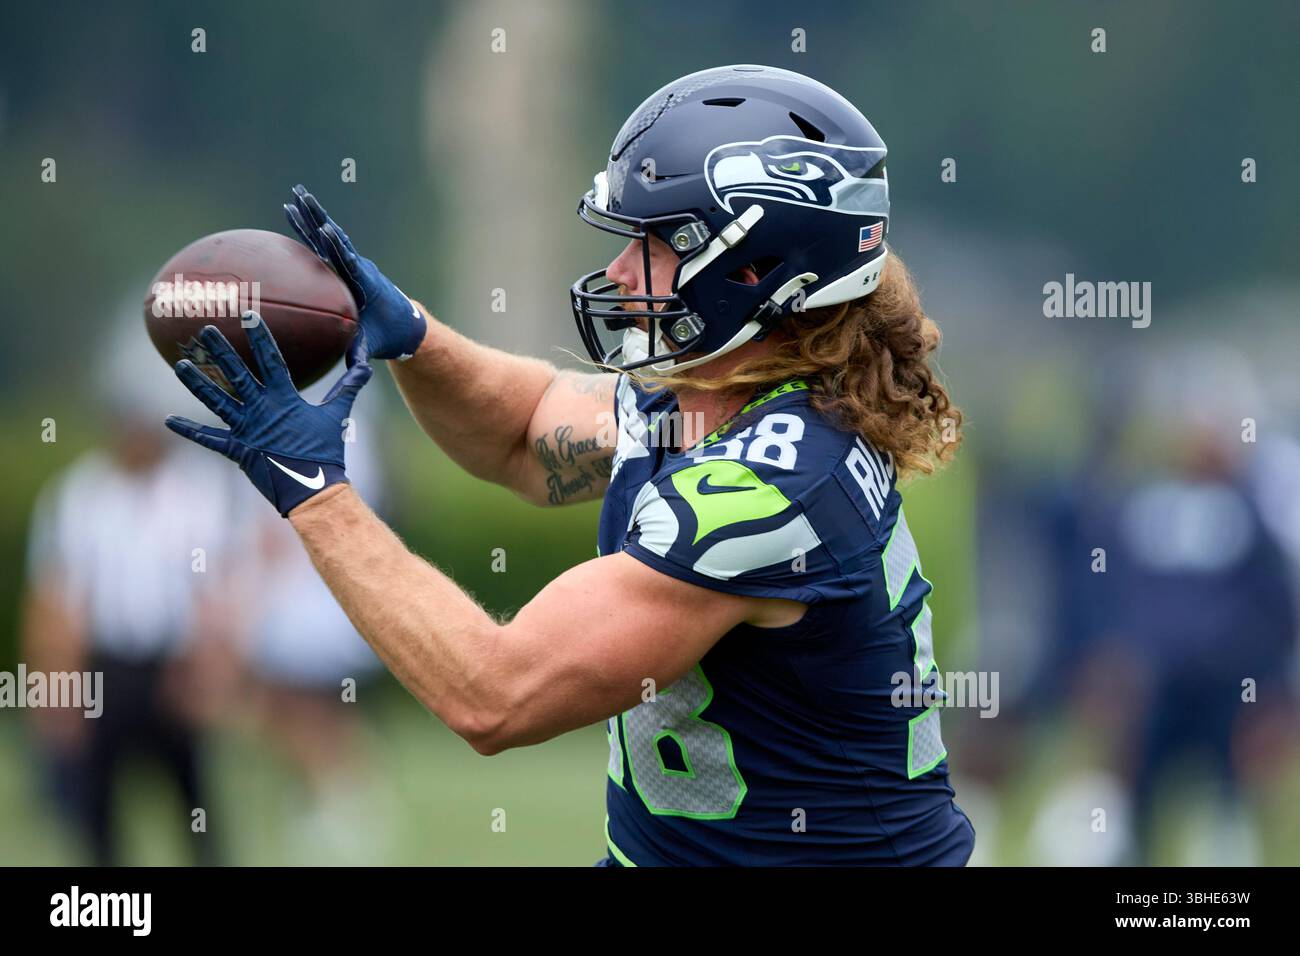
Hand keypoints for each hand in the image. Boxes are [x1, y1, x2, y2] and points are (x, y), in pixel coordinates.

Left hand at [164, 313, 371, 515]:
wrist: (313, 489)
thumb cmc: (326, 452)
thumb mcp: (338, 415)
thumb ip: (348, 387)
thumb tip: (365, 365)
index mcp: (284, 399)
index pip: (271, 361)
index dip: (260, 337)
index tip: (248, 315)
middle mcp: (261, 410)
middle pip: (237, 375)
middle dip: (221, 351)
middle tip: (205, 330)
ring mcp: (247, 430)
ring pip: (217, 401)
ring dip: (197, 383)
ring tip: (181, 365)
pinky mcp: (237, 450)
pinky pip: (209, 438)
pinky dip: (189, 429)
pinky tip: (169, 419)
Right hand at [284, 184, 425, 361]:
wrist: (402, 324)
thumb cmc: (386, 336)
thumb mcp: (372, 345)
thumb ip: (360, 354)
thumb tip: (352, 371)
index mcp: (363, 282)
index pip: (349, 260)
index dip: (338, 246)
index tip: (326, 230)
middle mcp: (357, 266)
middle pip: (335, 238)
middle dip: (319, 217)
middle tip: (302, 197)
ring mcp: (350, 262)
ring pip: (327, 234)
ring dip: (311, 214)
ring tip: (295, 194)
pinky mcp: (343, 263)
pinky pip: (322, 242)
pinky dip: (308, 226)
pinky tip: (292, 210)